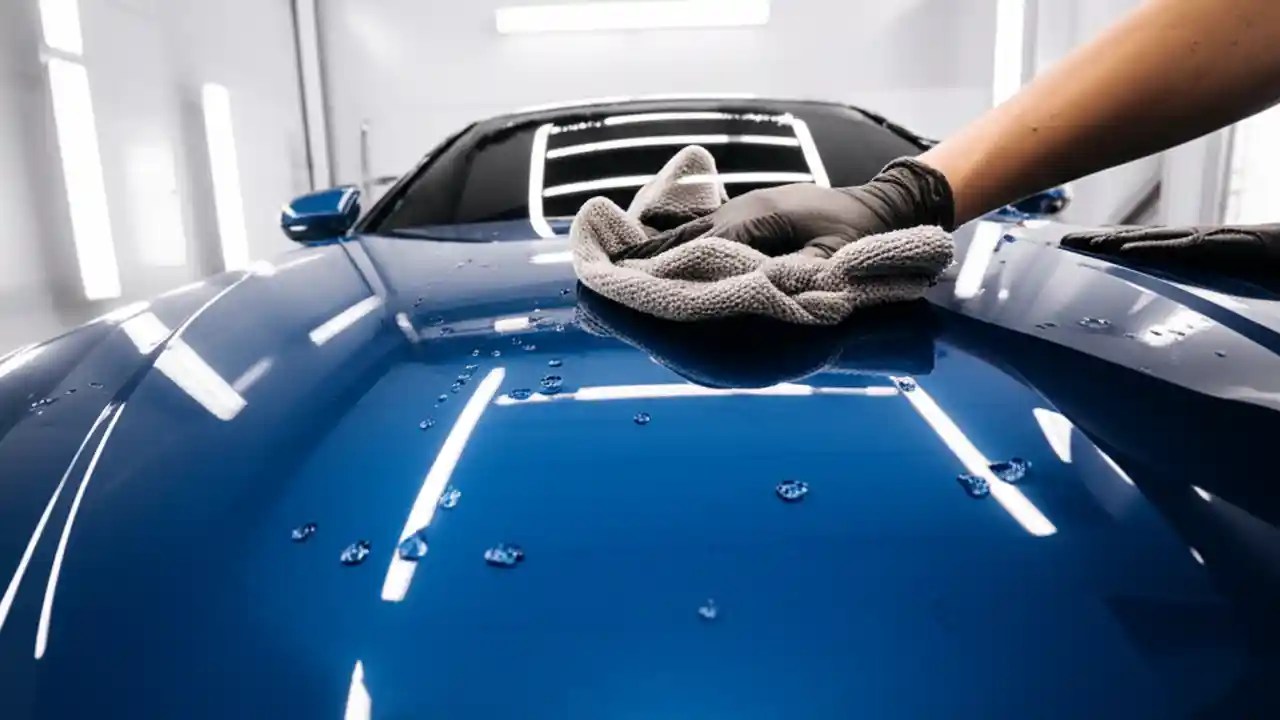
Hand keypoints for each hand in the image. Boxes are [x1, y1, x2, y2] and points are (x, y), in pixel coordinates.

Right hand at [621, 158, 954, 259]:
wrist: (883, 207)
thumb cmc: (863, 237)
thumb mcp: (836, 259)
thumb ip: (798, 275)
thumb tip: (762, 290)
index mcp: (761, 218)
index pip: (703, 246)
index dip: (668, 265)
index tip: (633, 281)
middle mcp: (746, 208)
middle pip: (688, 234)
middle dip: (651, 254)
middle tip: (612, 273)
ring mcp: (747, 207)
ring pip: (694, 228)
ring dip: (662, 246)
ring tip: (625, 264)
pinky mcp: (752, 214)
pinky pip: (707, 227)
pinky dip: (681, 240)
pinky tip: (661, 250)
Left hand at [1061, 224, 1279, 271]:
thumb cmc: (1252, 269)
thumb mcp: (1208, 282)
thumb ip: (1183, 289)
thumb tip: (1158, 314)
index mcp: (1180, 249)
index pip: (1133, 245)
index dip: (1103, 245)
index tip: (1071, 248)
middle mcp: (1183, 240)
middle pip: (1130, 238)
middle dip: (1095, 239)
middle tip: (1060, 242)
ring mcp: (1197, 240)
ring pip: (1145, 238)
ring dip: (1110, 240)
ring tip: (1080, 243)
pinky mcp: (1213, 245)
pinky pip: (1177, 247)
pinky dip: (1149, 247)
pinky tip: (1124, 249)